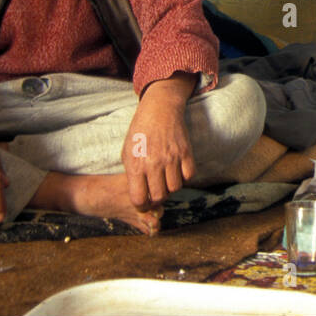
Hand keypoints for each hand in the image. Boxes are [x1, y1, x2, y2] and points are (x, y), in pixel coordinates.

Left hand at [121, 74, 196, 211]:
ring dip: (171, 188)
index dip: (141, 206)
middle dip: (157, 199)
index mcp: (136, 164)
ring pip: (175, 188)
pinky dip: (184, 177)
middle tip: (156, 193)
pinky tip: (177, 171)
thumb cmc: (140, 131)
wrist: (159, 109)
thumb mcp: (127, 152)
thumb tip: (139, 193)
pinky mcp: (185, 152)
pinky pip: (189, 176)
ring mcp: (172, 158)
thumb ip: (132, 174)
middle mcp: (154, 163)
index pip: (139, 198)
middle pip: (159, 196)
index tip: (143, 203)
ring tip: (166, 180)